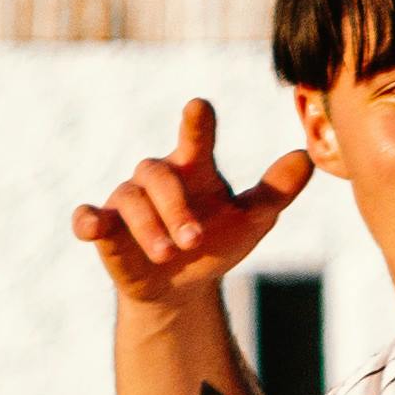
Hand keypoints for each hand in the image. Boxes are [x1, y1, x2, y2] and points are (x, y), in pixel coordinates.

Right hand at [71, 99, 316, 311]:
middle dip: (176, 208)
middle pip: (159, 175)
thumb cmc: (217, 242)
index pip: (195, 137)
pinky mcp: (105, 228)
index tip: (199, 107)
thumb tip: (307, 157)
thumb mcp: (251, 220)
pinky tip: (91, 228)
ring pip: (129, 199)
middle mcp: (158, 177)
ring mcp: (128, 200)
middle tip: (195, 240)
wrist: (183, 287)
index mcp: (193, 168)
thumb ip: (275, 191)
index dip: (196, 123)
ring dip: (149, 226)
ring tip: (169, 254)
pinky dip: (87, 220)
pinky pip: (88, 217)